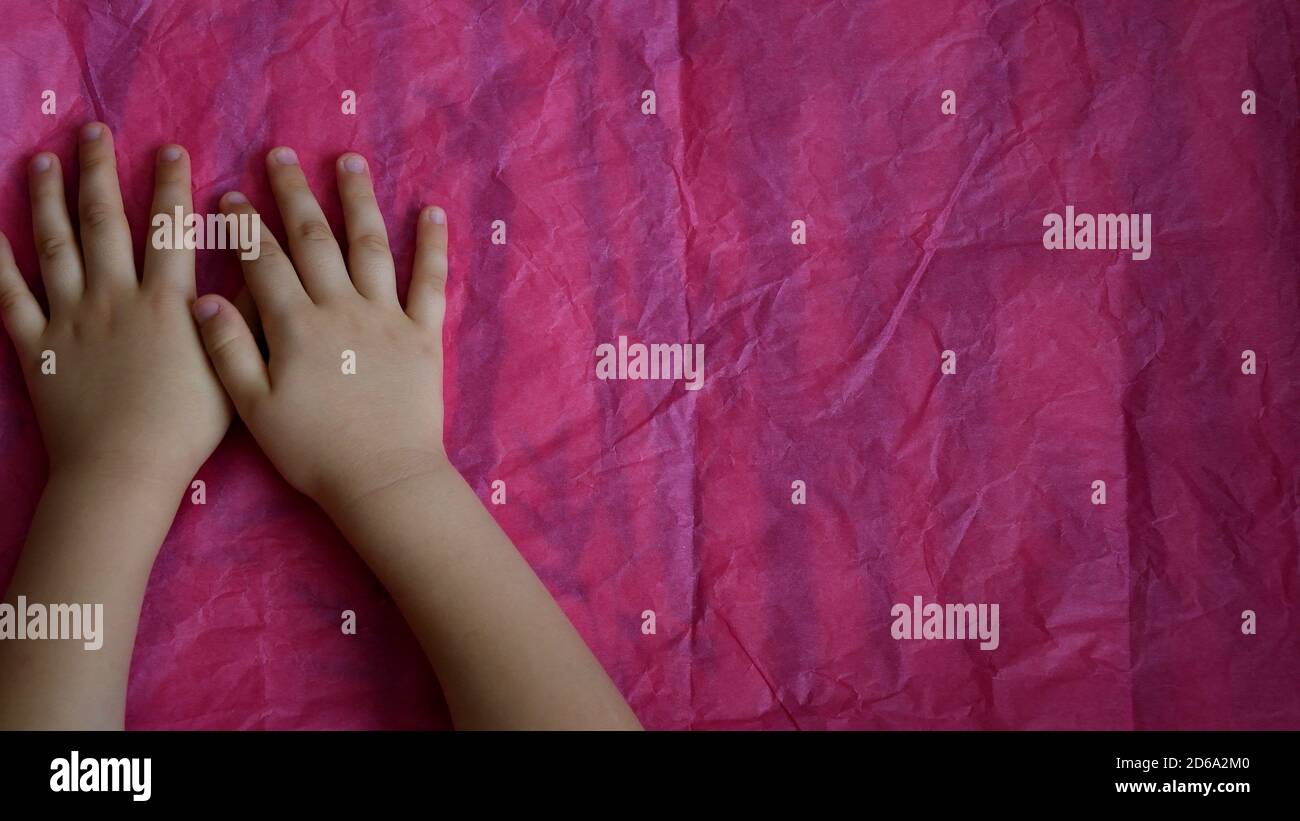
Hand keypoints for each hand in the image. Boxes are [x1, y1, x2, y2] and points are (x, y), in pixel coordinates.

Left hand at [0, 123, 230, 490]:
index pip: (169, 230)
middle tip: (92, 130)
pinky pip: (10, 296)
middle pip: (105, 222)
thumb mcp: (234, 372)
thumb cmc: (186, 429)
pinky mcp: (35, 346)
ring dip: (47, 198)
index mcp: (167, 304)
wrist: (123, 469)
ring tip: (41, 161)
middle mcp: (115, 298)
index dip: (169, 186)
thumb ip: (245, 318)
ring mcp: (70, 319)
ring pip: (56, 246)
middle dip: (99, 171)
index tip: (168, 149)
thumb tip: (254, 268)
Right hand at [191, 147, 448, 512]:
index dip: (246, 226)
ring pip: (370, 246)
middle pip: (314, 239)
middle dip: (294, 194)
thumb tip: (203, 297)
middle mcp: (342, 309)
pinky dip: (431, 246)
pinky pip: (430, 282)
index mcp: (296, 326)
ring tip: (349, 161)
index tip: (232, 195)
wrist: (383, 478)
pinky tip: (431, 212)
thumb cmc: (314, 451)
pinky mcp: (424, 335)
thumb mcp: (253, 407)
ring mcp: (386, 318)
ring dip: (358, 200)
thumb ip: (228, 348)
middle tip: (280, 156)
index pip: (265, 261)